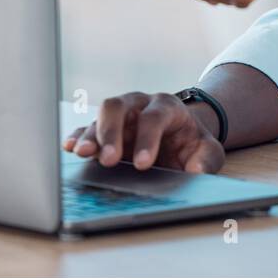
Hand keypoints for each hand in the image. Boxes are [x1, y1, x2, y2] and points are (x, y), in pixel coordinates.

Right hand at [63, 92, 224, 172]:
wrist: (179, 136)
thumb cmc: (191, 143)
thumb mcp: (208, 151)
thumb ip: (206, 160)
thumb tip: (196, 173)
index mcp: (167, 106)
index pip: (153, 117)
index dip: (147, 139)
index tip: (143, 165)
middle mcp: (139, 104)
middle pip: (119, 106)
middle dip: (112, 132)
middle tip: (109, 159)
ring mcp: (120, 115)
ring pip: (100, 115)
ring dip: (91, 135)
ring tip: (83, 154)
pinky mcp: (104, 129)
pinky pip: (86, 127)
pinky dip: (77, 136)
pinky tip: (69, 147)